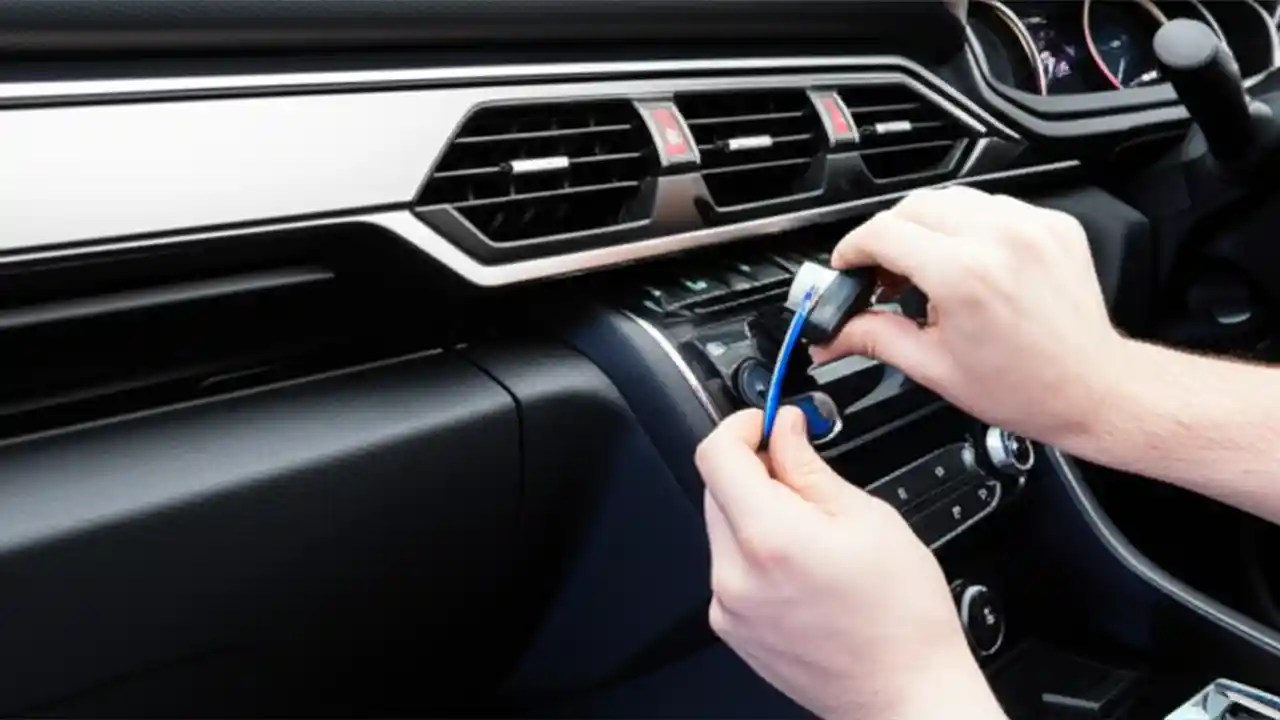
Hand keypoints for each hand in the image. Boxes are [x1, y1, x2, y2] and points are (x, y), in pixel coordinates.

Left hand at [695, 407, 1004, 719]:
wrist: (905, 694)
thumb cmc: (902, 618)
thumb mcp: (868, 518)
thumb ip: (810, 466)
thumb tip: (784, 427)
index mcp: (770, 538)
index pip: (715, 454)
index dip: (742, 426)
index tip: (766, 422)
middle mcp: (735, 574)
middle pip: (716, 488)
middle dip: (754, 468)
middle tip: (803, 476)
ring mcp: (728, 605)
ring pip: (722, 526)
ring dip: (754, 509)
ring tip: (812, 531)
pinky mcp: (730, 627)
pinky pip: (729, 566)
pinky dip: (754, 550)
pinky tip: (801, 566)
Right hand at [812, 186, 1125, 447]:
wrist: (1094, 388)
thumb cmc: (1026, 387)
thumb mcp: (933, 367)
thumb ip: (873, 338)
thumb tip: (829, 336)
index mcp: (963, 275)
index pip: (882, 233)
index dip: (852, 250)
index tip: (848, 268)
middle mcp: (998, 238)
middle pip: (912, 207)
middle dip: (886, 236)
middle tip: (881, 275)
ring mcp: (1029, 225)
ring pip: (951, 199)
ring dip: (926, 228)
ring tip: (925, 269)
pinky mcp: (1051, 224)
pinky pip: (992, 206)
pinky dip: (968, 227)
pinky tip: (966, 262)